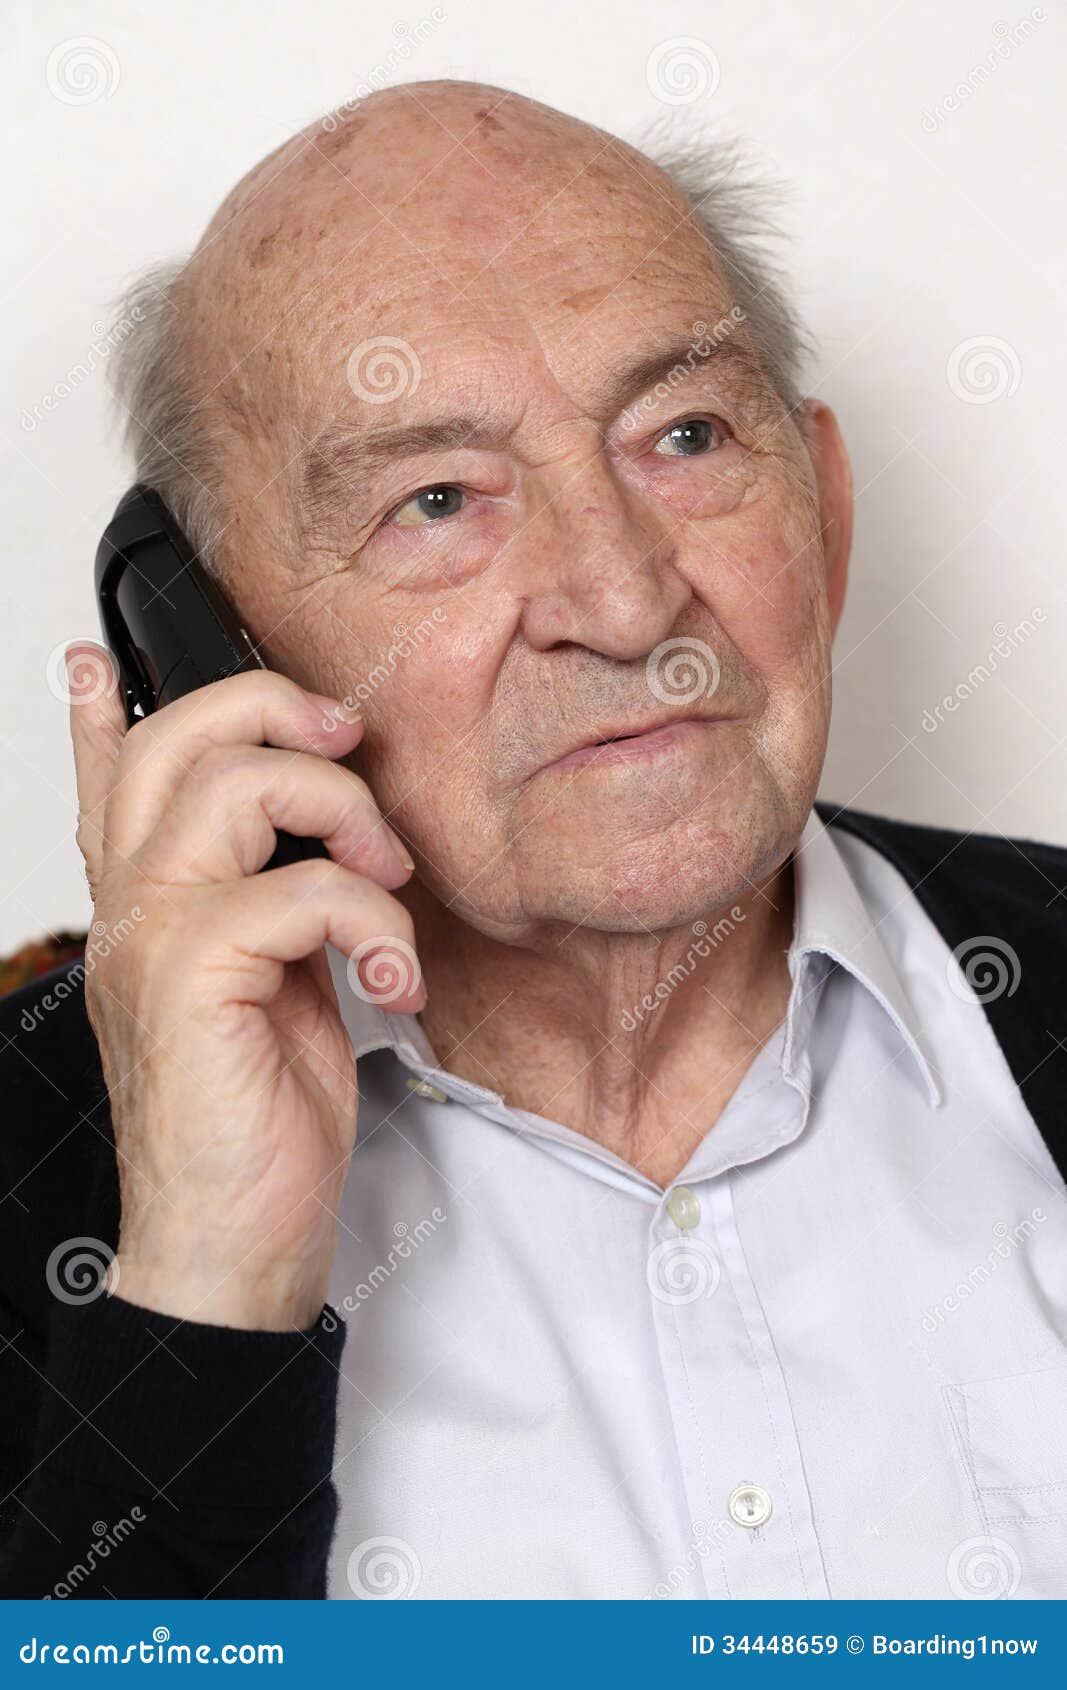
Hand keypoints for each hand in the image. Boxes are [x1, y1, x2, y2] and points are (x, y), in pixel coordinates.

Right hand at [67, 646, 422, 1331]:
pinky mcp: (193, 975)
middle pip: (180, 738)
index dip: (99, 717)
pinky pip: (304, 890)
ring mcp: (152, 935)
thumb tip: (322, 858)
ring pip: (238, 786)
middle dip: (279, 712)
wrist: (232, 1242)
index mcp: (149, 909)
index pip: (108, 786)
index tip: (95, 663)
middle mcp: (134, 907)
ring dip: (345, 813)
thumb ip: (276, 913)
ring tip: (389, 881)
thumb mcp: (276, 993)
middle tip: (349, 742)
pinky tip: (393, 982)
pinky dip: (375, 925)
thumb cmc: (256, 1124)